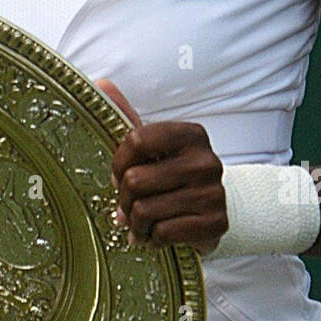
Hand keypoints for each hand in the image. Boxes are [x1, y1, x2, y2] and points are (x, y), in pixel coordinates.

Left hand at [94, 79, 227, 253]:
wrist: (218, 207)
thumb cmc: (175, 173)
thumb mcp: (154, 144)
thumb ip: (127, 115)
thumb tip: (101, 83)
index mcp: (190, 134)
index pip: (136, 140)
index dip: (118, 163)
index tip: (120, 175)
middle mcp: (206, 160)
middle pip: (135, 181)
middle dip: (124, 199)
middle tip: (129, 205)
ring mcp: (212, 193)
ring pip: (145, 211)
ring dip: (135, 223)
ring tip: (142, 222)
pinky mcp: (215, 223)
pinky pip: (162, 233)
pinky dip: (153, 238)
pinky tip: (158, 234)